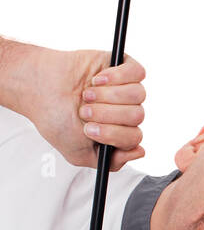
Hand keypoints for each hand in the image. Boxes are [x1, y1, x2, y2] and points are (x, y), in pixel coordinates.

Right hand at [24, 46, 145, 170]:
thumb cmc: (55, 118)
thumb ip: (110, 161)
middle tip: (84, 111)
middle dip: (107, 114)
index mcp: (118, 133)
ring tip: (86, 94)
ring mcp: (125, 90)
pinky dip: (117, 76)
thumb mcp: (77, 152)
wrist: (37, 87)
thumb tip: (139, 152)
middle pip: (136, 115)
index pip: (134, 137)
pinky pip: (137, 73)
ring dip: (109, 95)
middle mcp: (124, 112)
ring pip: (138, 95)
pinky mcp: (122, 68)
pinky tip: (96, 79)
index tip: (89, 129)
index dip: (113, 134)